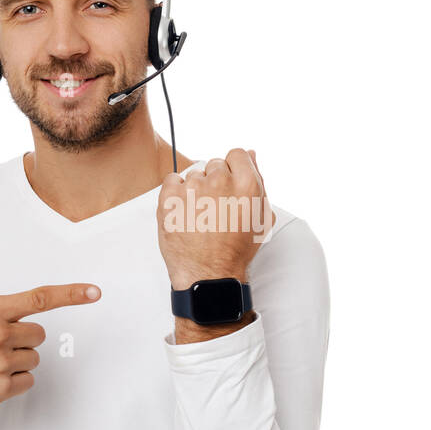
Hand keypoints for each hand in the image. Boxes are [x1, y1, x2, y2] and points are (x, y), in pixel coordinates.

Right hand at [0, 235, 100, 429]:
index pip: (39, 299)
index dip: (71, 294)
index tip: (94, 292)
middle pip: (38, 333)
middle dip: (22, 336)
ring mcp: (0, 364)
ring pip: (33, 358)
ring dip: (17, 359)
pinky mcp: (0, 389)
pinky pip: (27, 380)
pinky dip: (13, 381)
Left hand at [156, 148, 275, 290]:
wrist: (208, 274)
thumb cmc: (235, 250)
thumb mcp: (260, 217)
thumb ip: (259, 181)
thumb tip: (251, 154)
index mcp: (247, 184)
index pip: (237, 154)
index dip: (233, 170)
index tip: (229, 187)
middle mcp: (221, 181)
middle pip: (215, 164)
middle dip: (215, 182)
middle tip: (215, 208)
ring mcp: (194, 188)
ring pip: (194, 175)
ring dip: (196, 190)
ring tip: (199, 216)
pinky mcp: (171, 196)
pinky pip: (173, 180)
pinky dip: (176, 193)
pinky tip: (185, 213)